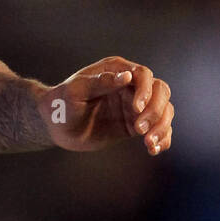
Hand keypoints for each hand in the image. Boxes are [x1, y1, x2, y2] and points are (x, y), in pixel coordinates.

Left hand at [41, 56, 173, 154]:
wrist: (55, 127)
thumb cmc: (61, 103)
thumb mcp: (76, 91)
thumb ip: (100, 82)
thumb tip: (127, 76)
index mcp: (116, 71)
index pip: (143, 75)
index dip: (145, 91)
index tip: (135, 109)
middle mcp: (130, 86)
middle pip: (160, 91)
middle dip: (155, 110)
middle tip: (140, 129)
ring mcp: (134, 105)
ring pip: (163, 110)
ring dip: (162, 126)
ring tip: (149, 144)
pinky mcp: (135, 124)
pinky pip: (158, 128)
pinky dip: (162, 138)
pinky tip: (154, 149)